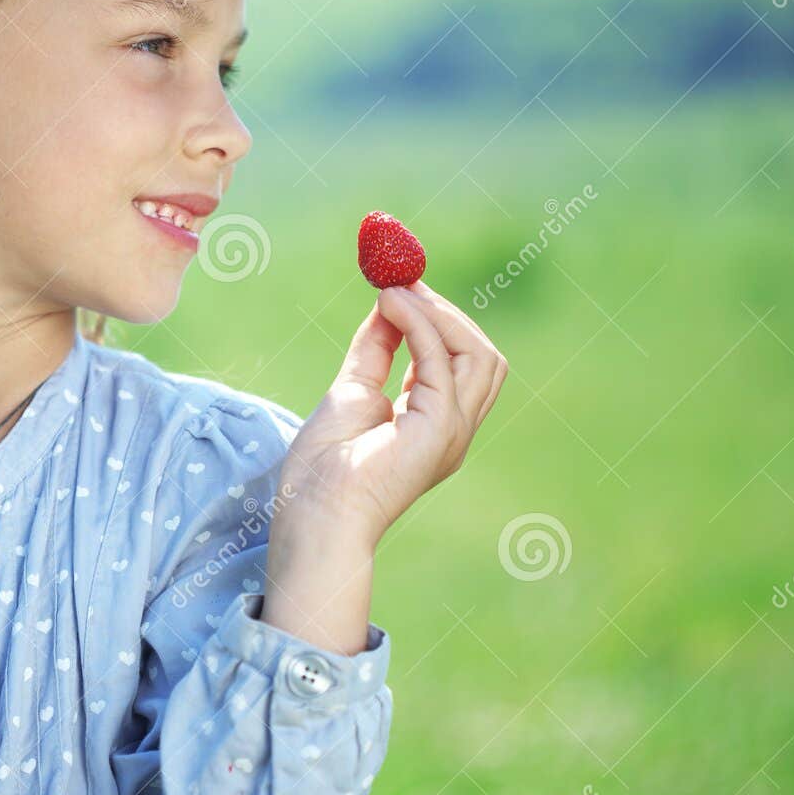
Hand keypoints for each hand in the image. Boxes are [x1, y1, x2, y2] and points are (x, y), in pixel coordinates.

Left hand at [261, 281, 507, 654]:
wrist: (312, 513)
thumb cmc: (324, 468)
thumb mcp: (352, 390)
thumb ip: (375, 349)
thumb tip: (387, 302)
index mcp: (436, 424)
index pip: (460, 361)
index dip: (436, 319)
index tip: (399, 284)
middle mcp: (454, 430)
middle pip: (482, 356)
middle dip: (445, 312)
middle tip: (400, 281)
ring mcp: (453, 433)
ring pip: (478, 356)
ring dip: (439, 315)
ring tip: (394, 293)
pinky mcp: (440, 431)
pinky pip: (444, 363)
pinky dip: (421, 326)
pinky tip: (391, 305)